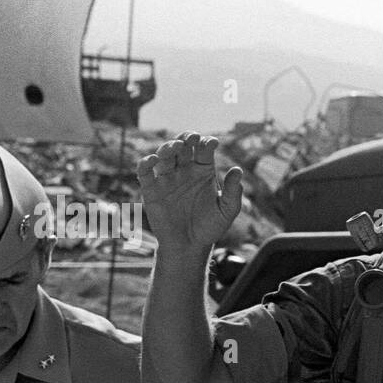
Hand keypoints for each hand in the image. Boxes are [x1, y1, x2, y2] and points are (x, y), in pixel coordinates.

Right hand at [137, 131, 242, 251]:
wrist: (190, 245)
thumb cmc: (210, 227)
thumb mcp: (226, 211)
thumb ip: (233, 192)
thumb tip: (237, 170)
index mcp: (203, 170)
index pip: (203, 150)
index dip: (207, 142)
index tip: (212, 143)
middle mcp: (184, 170)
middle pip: (183, 147)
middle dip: (187, 138)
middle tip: (193, 136)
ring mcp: (167, 178)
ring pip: (164, 155)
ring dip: (168, 147)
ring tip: (176, 146)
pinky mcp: (151, 189)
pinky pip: (145, 172)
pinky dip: (145, 163)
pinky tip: (152, 159)